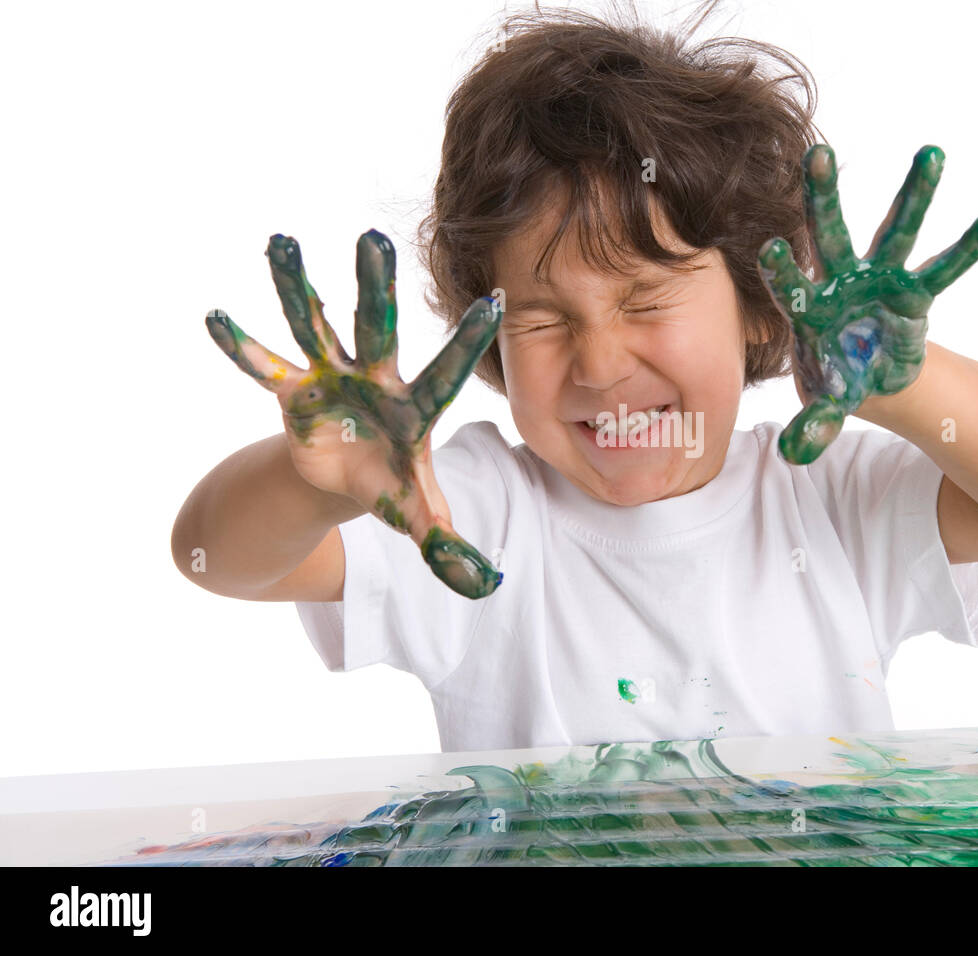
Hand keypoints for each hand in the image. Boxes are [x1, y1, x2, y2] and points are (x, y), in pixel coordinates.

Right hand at [205, 229, 503, 598]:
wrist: (345, 480)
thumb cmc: (391, 486)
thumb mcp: (419, 518)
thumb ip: (451, 548)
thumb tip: (489, 587)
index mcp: (415, 406)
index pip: (449, 370)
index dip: (469, 341)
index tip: (498, 300)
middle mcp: (374, 379)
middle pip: (376, 327)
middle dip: (373, 286)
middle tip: (373, 237)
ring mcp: (332, 380)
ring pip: (313, 326)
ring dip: (295, 288)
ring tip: (280, 239)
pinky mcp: (293, 392)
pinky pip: (262, 367)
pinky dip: (239, 347)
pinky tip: (213, 317)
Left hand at [758, 144, 977, 463]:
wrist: (868, 376)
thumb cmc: (837, 381)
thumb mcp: (827, 405)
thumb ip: (812, 425)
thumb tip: (792, 457)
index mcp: (808, 310)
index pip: (790, 286)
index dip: (783, 270)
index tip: (770, 246)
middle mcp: (842, 283)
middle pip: (830, 235)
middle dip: (823, 196)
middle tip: (817, 153)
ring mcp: (880, 280)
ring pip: (895, 232)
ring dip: (913, 194)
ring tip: (932, 151)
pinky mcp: (915, 293)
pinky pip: (943, 270)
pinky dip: (965, 250)